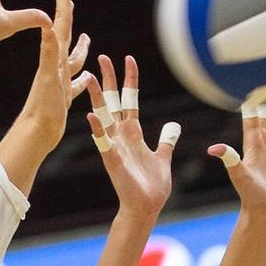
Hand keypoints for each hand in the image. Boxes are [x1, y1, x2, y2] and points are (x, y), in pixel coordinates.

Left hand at [11, 0, 90, 154]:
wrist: (34, 134)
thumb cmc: (42, 110)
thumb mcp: (49, 79)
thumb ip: (49, 53)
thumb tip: (48, 26)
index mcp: (54, 57)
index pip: (59, 20)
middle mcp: (56, 65)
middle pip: (64, 33)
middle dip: (67, 13)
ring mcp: (59, 80)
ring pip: (72, 58)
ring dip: (79, 46)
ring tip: (85, 36)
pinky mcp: (62, 96)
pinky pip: (76, 83)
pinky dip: (83, 78)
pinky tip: (88, 78)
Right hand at [84, 55, 175, 217]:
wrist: (146, 208)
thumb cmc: (152, 186)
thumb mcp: (162, 157)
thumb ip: (166, 140)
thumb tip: (174, 127)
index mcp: (133, 133)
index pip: (130, 100)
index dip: (129, 80)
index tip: (128, 59)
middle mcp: (121, 136)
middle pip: (113, 102)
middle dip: (109, 79)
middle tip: (102, 57)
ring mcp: (115, 146)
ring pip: (104, 116)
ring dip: (98, 97)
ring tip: (91, 77)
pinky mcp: (113, 160)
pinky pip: (103, 142)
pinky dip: (97, 130)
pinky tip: (91, 116)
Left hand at [210, 102, 265, 222]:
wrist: (265, 212)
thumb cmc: (250, 196)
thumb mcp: (239, 175)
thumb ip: (229, 159)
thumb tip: (213, 148)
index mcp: (251, 145)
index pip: (251, 118)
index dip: (252, 102)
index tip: (252, 85)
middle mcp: (263, 145)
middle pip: (264, 117)